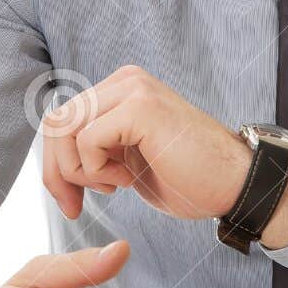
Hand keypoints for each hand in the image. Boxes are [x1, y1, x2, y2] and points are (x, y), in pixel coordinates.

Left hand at [40, 66, 250, 221]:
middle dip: (57, 172)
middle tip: (76, 205)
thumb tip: (52, 159)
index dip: (54, 164)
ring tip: (114, 186)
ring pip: (64, 129)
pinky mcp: (141, 107)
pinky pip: (87, 139)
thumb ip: (94, 149)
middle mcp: (124, 81)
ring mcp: (133, 89)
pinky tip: (127, 180)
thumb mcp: (126, 161)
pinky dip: (97, 170)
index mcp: (120, 90)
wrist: (235, 185)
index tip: (71, 201)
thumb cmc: (188, 178)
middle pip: (54, 122)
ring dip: (78, 171)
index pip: (59, 119)